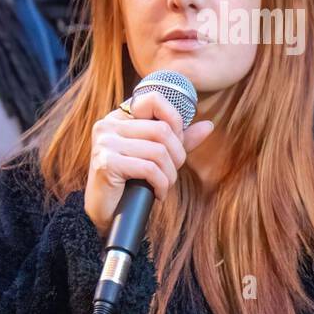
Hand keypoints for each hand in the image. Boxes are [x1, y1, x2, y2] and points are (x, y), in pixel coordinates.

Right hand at [83, 91, 214, 234]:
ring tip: (164, 185)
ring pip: (158, 151)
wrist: (105, 214)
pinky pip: (149, 169)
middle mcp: (109, 124)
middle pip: (162, 130)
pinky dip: (161, 184)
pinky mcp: (106, 163)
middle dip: (177, 155)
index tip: (177, 142)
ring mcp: (105, 142)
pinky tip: (157, 194)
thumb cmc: (131, 183)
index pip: (154, 99)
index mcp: (119, 117)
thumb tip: (208, 125)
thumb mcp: (157, 156)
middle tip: (172, 173)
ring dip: (169, 174)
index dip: (175, 119)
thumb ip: (179, 139)